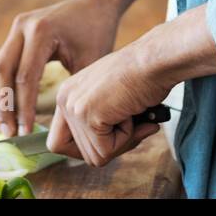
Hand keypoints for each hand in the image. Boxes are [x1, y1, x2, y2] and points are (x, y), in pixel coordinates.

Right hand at [0, 0, 120, 137]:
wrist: (94, 4)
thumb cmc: (96, 33)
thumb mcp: (89, 62)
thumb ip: (70, 90)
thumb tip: (54, 128)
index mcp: (41, 32)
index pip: (24, 77)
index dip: (23, 108)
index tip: (25, 131)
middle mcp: (22, 27)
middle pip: (1, 72)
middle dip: (3, 107)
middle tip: (9, 134)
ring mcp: (15, 29)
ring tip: (1, 128)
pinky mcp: (14, 35)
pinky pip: (0, 65)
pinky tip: (2, 112)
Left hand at [45, 42, 168, 166]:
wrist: (156, 59)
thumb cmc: (144, 75)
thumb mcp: (114, 100)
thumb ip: (104, 124)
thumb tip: (106, 152)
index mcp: (68, 93)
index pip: (59, 141)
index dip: (85, 149)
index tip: (108, 141)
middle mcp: (65, 99)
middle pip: (79, 153)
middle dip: (111, 147)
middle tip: (132, 128)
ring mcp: (73, 106)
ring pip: (95, 156)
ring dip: (121, 141)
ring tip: (131, 113)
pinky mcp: (86, 113)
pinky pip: (106, 150)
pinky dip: (126, 138)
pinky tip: (131, 112)